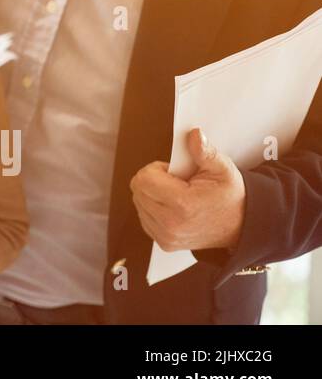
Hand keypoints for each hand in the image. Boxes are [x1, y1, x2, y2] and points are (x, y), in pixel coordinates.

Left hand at [131, 127, 245, 251]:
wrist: (241, 227)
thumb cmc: (231, 196)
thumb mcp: (222, 169)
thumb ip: (204, 151)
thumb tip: (194, 134)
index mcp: (182, 205)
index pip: (144, 178)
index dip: (157, 169)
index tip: (174, 172)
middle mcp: (170, 224)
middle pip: (138, 190)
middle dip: (153, 180)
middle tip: (177, 183)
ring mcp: (166, 237)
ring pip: (138, 203)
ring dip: (152, 195)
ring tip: (177, 195)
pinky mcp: (164, 244)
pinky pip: (144, 217)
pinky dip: (153, 208)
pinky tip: (173, 208)